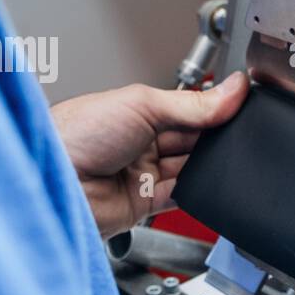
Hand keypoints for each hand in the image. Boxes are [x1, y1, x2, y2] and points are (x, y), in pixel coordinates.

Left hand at [51, 74, 249, 237]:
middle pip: (193, 140)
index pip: (188, 108)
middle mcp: (140, 142)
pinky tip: (206, 182)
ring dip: (207, 165)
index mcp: (136, 111)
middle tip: (231, 133)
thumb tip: (234, 89)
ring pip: (192, 169)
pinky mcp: (145, 204)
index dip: (214, 109)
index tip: (242, 104)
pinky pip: (183, 198)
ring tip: (214, 159)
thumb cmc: (74, 134)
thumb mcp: (141, 105)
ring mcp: (143, 174)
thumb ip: (193, 104)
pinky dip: (199, 192)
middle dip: (213, 137)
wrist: (52, 180)